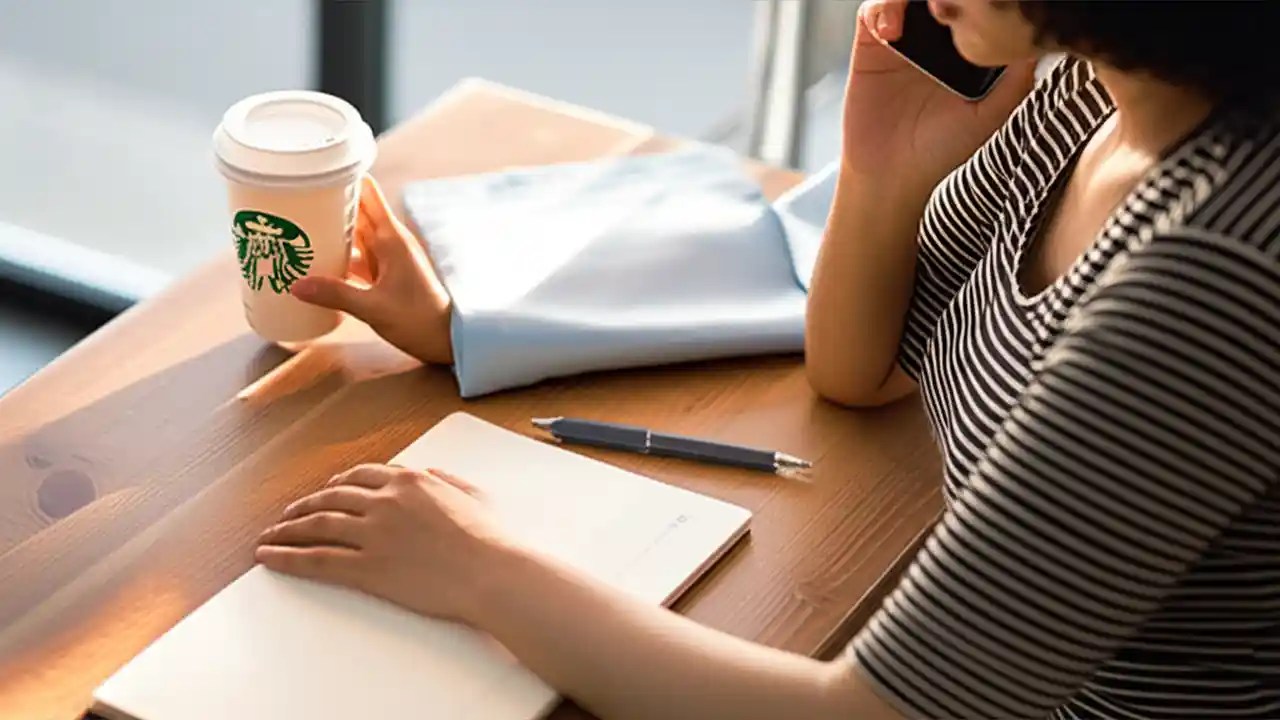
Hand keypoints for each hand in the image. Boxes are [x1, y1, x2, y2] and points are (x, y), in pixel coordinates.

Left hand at [256, 465, 509, 623]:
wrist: (492, 572)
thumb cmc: (489, 539)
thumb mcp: (472, 495)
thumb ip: (447, 480)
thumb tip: (432, 473)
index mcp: (410, 481)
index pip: (362, 475)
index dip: (338, 483)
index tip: (327, 490)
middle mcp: (386, 501)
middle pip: (332, 497)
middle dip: (306, 505)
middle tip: (289, 515)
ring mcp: (373, 533)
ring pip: (318, 524)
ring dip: (289, 529)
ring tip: (270, 536)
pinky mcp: (366, 567)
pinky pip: (317, 559)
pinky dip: (287, 557)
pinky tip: (270, 558)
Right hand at [290, 176, 454, 364]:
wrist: (446, 340)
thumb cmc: (418, 319)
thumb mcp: (373, 308)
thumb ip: (335, 294)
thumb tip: (296, 285)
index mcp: (391, 237)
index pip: (367, 193)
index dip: (345, 178)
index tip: (315, 172)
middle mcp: (389, 241)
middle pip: (355, 211)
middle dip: (328, 204)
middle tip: (290, 200)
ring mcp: (387, 258)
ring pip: (354, 236)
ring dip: (330, 232)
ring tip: (293, 227)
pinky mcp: (384, 276)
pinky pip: (356, 259)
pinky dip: (338, 258)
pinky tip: (314, 264)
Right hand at [841, 0, 1036, 192]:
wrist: (891, 176)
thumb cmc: (943, 150)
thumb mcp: (992, 114)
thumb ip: (1018, 78)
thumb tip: (1038, 37)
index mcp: (967, 46)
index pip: (972, 6)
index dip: (976, 1)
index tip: (982, 5)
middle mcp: (935, 37)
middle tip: (949, 4)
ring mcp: (903, 38)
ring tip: (928, 10)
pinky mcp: (871, 46)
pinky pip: (873, 10)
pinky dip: (883, 9)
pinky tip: (891, 34)